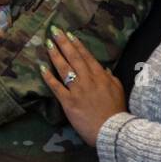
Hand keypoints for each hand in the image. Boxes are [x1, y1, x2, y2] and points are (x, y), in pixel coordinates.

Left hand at [39, 24, 127, 147]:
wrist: (112, 131)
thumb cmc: (116, 112)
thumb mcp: (118, 90)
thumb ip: (110, 77)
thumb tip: (102, 68)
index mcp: (101, 76)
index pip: (87, 57)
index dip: (77, 45)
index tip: (69, 34)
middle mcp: (88, 80)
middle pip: (74, 58)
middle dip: (63, 43)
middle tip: (54, 31)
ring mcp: (77, 90)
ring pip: (64, 68)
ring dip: (55, 55)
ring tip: (47, 44)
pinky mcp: (68, 102)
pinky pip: (56, 87)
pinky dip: (48, 77)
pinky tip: (41, 67)